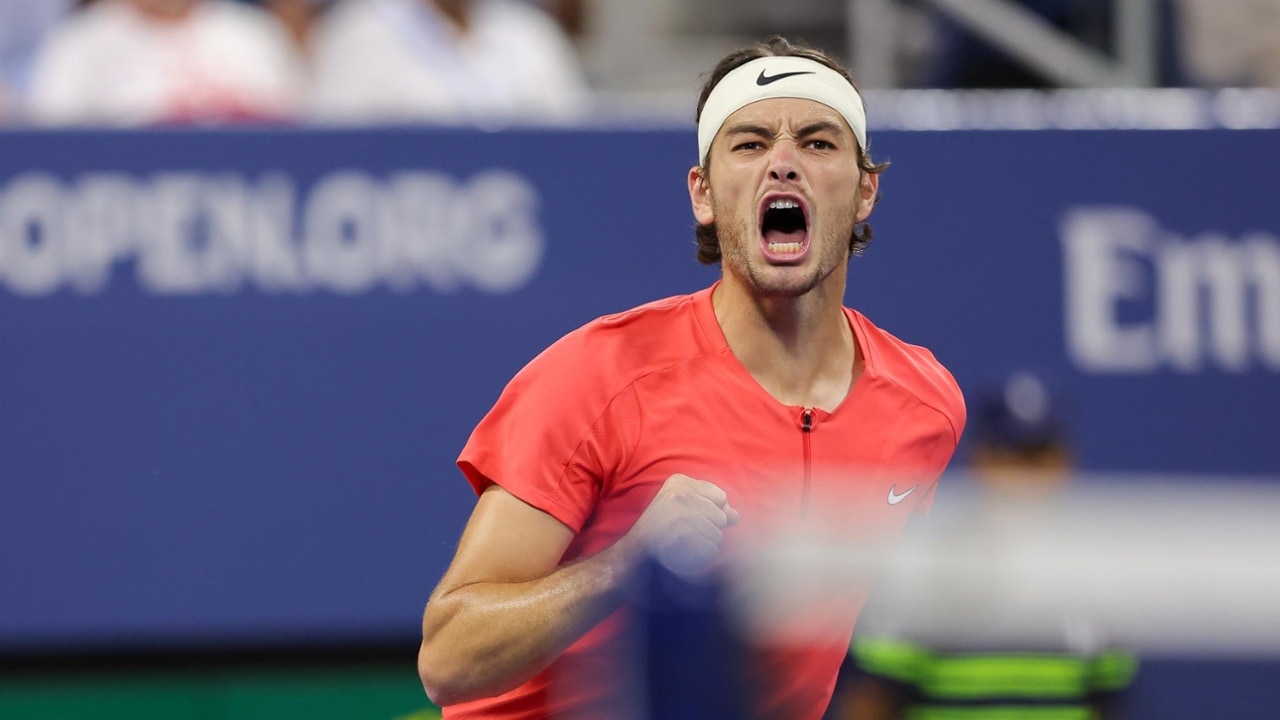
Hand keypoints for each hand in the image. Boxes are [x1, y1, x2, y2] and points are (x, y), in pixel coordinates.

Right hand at [624, 474, 739, 573]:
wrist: (633, 551)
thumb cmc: (661, 528)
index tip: (689, 517)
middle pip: (721, 516)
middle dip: (709, 529)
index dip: (711, 512)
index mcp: (680, 481)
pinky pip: (710, 551)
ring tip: (683, 543)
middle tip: (684, 533)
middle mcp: (680, 493)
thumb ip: (713, 508)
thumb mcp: (684, 508)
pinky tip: (685, 554)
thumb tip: (735, 516)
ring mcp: (679, 513)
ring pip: (718, 535)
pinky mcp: (680, 535)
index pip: (720, 497)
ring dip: (704, 544)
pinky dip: (701, 557)